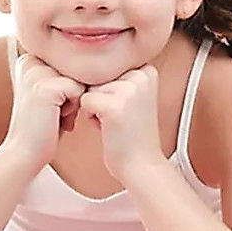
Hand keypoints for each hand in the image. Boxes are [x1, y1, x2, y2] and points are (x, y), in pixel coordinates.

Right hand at [4, 44, 87, 172]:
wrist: (26, 152)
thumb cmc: (44, 127)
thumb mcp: (53, 93)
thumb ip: (65, 73)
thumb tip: (98, 64)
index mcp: (30, 58)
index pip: (71, 64)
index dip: (69, 89)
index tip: (52, 106)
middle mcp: (30, 59)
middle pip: (76, 70)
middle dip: (72, 95)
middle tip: (53, 114)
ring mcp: (37, 72)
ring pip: (78, 80)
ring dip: (74, 102)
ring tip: (55, 116)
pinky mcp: (45, 86)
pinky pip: (78, 91)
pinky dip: (72, 109)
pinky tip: (56, 119)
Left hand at [77, 64, 169, 188]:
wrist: (142, 165)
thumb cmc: (133, 136)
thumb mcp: (133, 97)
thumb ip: (119, 77)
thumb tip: (88, 65)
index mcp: (147, 70)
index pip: (108, 70)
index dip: (109, 92)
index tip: (125, 110)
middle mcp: (140, 75)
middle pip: (98, 78)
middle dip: (102, 99)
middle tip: (120, 119)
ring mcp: (128, 89)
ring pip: (90, 89)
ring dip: (96, 108)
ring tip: (115, 123)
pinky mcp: (114, 105)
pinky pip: (84, 102)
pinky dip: (91, 118)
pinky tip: (109, 128)